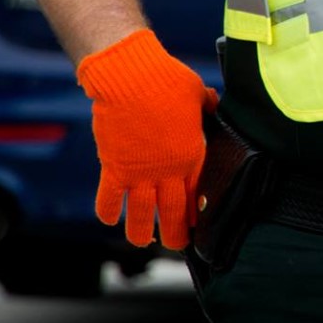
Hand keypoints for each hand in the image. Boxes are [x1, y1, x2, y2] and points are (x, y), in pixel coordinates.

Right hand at [76, 29, 218, 249]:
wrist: (131, 77)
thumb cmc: (167, 80)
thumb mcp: (197, 92)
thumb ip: (207, 105)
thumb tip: (214, 102)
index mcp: (191, 154)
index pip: (196, 192)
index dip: (195, 210)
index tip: (196, 224)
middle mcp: (166, 170)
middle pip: (171, 211)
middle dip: (173, 233)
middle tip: (175, 245)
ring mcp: (138, 172)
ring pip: (139, 213)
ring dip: (140, 231)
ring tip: (142, 241)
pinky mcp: (113, 167)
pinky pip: (108, 198)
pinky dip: (108, 211)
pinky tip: (109, 219)